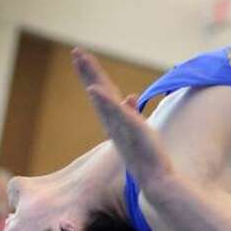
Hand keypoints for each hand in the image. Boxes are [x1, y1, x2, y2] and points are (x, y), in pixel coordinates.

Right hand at [72, 48, 174, 194]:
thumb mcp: (140, 129)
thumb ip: (132, 112)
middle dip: (87, 70)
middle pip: (98, 91)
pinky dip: (105, 101)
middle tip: (76, 51)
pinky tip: (96, 89)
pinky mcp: (130, 130)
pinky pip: (116, 113)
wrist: (155, 179)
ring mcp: (120, 126)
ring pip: (103, 98)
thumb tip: (130, 97)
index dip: (93, 76)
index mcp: (117, 121)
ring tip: (81, 59)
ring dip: (92, 78)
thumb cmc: (148, 157)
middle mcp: (114, 122)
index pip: (103, 94)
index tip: (83, 58)